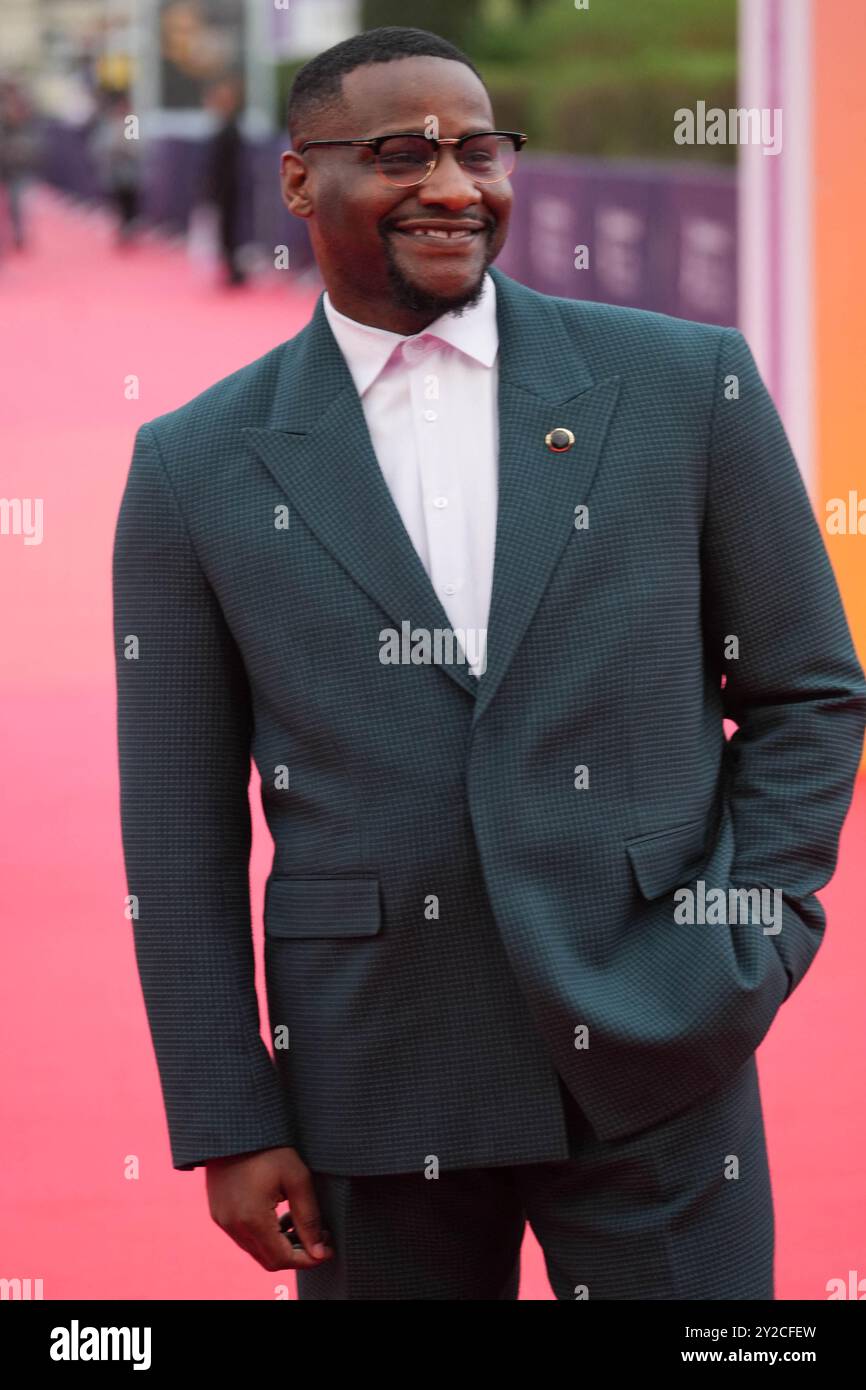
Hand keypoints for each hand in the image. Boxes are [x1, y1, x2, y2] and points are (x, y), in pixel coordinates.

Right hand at [206, 1147, 333, 1270]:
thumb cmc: (269, 1146)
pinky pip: (245, 1237)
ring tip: (301, 1223)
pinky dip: (265, 1235)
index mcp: (251, 1218)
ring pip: (256, 1250)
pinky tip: (282, 1216)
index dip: (307, 1259)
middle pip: (268, 1259)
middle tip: (319, 1237)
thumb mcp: (297, 1178)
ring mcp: (222, 1220)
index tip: (327, 1248)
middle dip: (296, 1253)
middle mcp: (232, 1225)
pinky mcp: (219, 1212)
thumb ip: (309, 1218)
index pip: (282, 1259)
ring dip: (281, 1245)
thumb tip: (320, 1251)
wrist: (234, 1126)